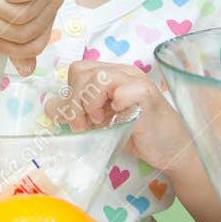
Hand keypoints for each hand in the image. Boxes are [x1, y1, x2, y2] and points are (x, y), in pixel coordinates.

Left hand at [45, 61, 194, 173]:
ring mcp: (136, 81)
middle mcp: (124, 73)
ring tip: (99, 122)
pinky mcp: (147, 95)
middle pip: (83, 72)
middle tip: (85, 124)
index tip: (77, 119)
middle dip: (76, 101)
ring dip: (90, 104)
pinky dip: (114, 105)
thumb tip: (49, 108)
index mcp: (112, 75)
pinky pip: (122, 91)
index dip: (71, 94)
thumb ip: (78, 112)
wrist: (171, 151)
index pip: (78, 70)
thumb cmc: (137, 134)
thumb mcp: (101, 122)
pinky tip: (118, 119)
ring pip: (98, 78)